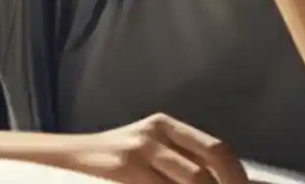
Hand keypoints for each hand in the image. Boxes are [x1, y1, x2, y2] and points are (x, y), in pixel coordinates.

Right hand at [68, 113, 250, 183]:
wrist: (67, 157)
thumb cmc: (115, 161)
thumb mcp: (150, 151)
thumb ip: (182, 162)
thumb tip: (228, 181)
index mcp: (166, 125)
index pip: (216, 149)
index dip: (238, 176)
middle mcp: (155, 132)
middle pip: (207, 167)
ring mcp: (138, 150)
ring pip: (190, 181)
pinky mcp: (123, 168)